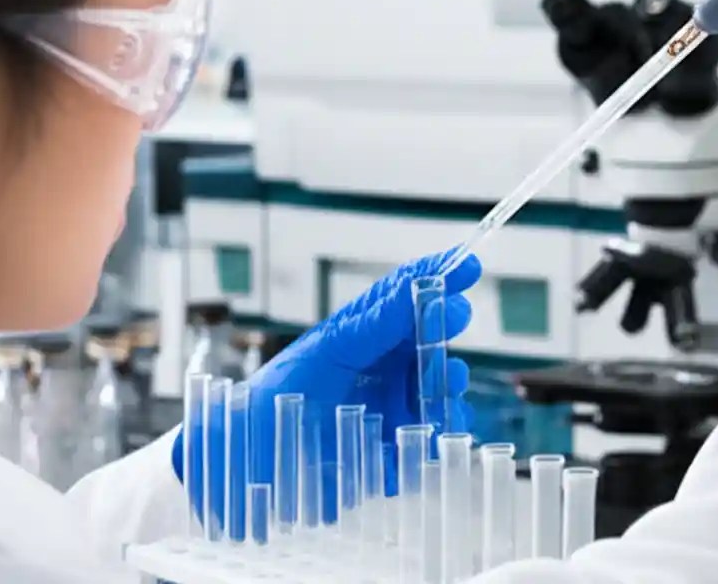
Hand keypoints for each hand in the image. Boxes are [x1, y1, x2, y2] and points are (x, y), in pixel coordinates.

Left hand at [172, 249, 481, 533]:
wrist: (249, 452)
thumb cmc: (279, 392)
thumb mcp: (328, 349)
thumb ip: (375, 322)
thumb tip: (418, 285)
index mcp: (369, 336)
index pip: (411, 299)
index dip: (441, 279)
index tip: (468, 265)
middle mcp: (387, 370)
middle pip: (433, 345)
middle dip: (447, 334)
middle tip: (455, 318)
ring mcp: (394, 410)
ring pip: (441, 394)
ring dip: (449, 386)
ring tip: (444, 382)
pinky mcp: (395, 452)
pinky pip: (431, 442)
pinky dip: (440, 434)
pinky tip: (434, 429)